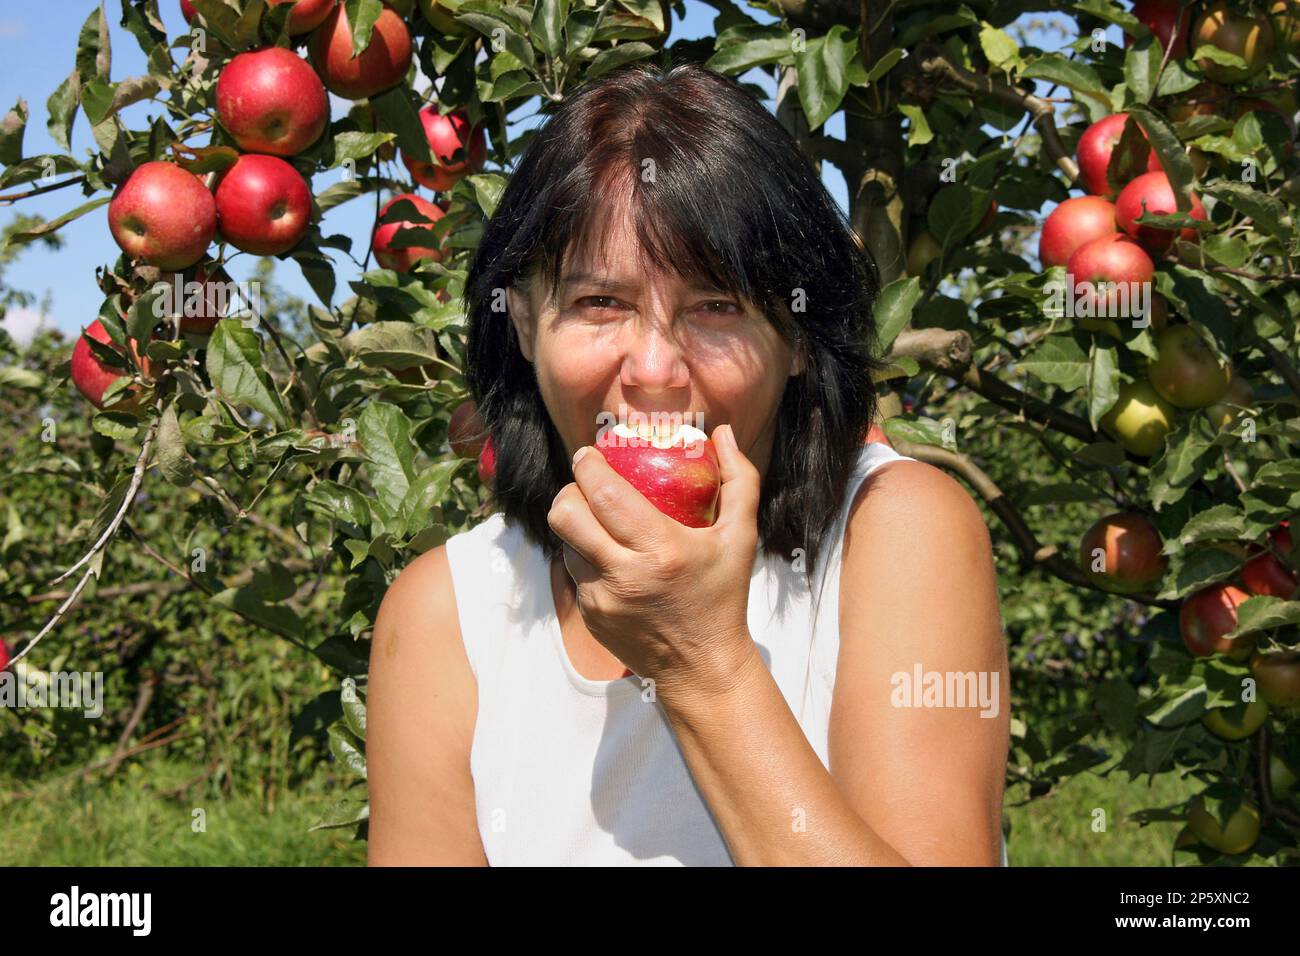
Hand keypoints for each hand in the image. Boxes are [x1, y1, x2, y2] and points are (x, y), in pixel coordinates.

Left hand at [547, 423, 760, 693]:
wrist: (702, 668)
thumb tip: (723, 433)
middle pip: (566, 516)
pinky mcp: (590, 618)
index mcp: (661, 550)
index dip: (588, 467)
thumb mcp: (741, 538)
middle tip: (586, 484)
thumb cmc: (724, 597)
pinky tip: (608, 555)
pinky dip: (585, 557)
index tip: (588, 453)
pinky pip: (574, 573)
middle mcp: (624, 575)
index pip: (605, 494)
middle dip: (569, 490)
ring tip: (598, 520)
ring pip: (566, 544)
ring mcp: (601, 600)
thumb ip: (739, 480)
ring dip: (577, 526)